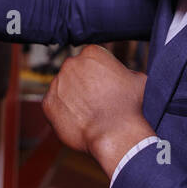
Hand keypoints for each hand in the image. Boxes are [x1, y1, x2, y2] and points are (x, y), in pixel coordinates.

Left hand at [41, 44, 152, 178]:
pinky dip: (63, 113)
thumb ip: (124, 71)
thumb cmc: (130, 107)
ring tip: (89, 113)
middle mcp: (71, 63)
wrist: (115, 134)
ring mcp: (57, 83)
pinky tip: (79, 120)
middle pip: (74, 71)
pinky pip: (54, 105)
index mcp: (92, 53)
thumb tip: (122, 73)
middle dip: (83, 83)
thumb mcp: (138, 79)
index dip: (99, 73)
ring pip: (63, 88)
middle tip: (96, 101)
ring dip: (72, 97)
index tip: (105, 85)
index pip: (91, 59)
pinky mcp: (48, 103)